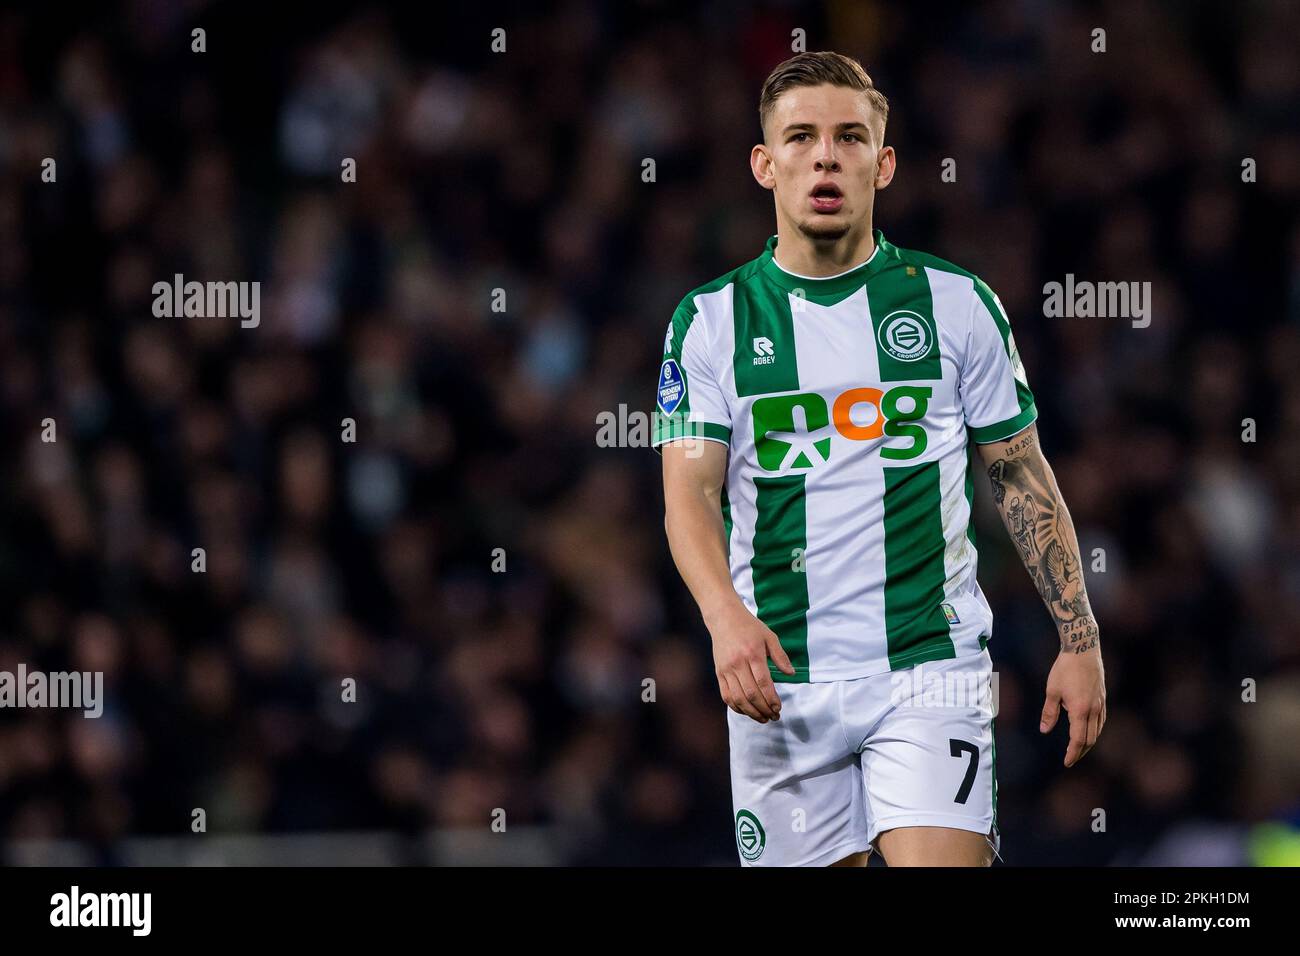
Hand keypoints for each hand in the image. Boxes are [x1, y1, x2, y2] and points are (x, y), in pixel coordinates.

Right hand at [706, 603, 795, 722]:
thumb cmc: (749, 627)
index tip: (779, 708)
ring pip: (738, 698)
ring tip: (763, 718)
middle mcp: (738, 663)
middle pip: (751, 694)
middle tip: (774, 717)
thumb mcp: (769, 636)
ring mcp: (726, 670)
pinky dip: (737, 707)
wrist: (724, 618)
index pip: (763, 683)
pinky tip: (747, 711)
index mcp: (753, 653)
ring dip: (752, 713)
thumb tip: (791, 674)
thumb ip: (781, 656)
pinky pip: (726, 696)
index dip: (772, 699)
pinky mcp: (719, 673)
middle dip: (764, 710)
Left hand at [1040, 644, 1105, 766]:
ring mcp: (1101, 703)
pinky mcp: (1103, 697)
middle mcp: (1094, 710)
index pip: (1078, 739)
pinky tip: (1089, 730)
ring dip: (1089, 742)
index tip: (1067, 762)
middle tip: (1071, 759)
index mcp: (1080, 710)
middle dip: (1081, 751)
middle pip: (1090, 738)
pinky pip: (1101, 720)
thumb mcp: (1052, 690)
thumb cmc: (1064, 668)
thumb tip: (1044, 730)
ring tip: (1079, 748)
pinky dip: (1095, 730)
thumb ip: (1049, 712)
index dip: (1072, 753)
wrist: (1083, 648)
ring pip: (1098, 730)